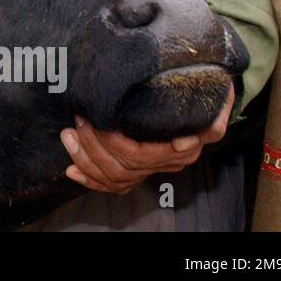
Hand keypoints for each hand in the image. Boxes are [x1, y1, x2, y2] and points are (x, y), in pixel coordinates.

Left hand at [61, 85, 234, 193]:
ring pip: (116, 177)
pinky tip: (71, 170)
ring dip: (86, 158)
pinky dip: (90, 180)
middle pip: (124, 165)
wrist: (200, 99)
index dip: (116, 144)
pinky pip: (112, 186)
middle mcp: (168, 162)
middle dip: (95, 144)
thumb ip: (212, 114)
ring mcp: (152, 170)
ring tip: (69, 134)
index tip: (98, 120)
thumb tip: (205, 129)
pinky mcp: (138, 173)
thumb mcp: (208, 97)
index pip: (142, 154)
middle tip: (79, 118)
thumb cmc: (198, 93)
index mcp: (183, 148)